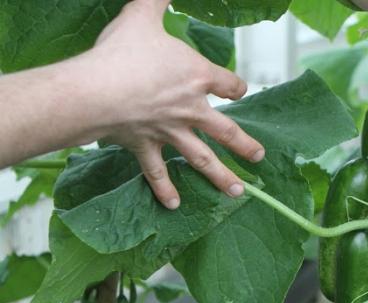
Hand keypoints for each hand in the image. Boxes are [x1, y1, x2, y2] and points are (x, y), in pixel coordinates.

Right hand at [87, 0, 263, 208]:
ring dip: (220, 176)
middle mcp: (190, 109)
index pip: (228, 84)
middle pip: (226, 130)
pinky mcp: (146, 146)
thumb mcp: (143, 15)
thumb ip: (158, 0)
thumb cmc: (122, 52)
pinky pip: (157, 172)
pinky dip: (164, 189)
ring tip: (237, 191)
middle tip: (259, 157)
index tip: (240, 91)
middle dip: (245, 145)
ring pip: (201, 158)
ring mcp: (170, 132)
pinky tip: (173, 205)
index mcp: (196, 76)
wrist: (96, 89)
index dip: (236, 87)